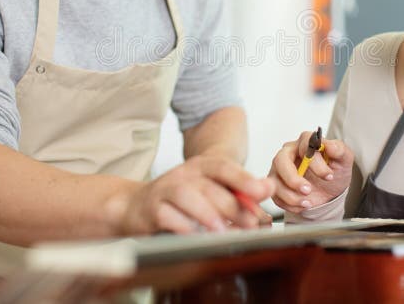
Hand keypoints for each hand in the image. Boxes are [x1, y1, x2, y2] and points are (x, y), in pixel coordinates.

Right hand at [110, 154, 274, 234]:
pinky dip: (183, 226)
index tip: (264, 191)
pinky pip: (167, 216)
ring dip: (207, 213)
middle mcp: (184, 174)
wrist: (136, 205)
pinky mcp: (151, 209)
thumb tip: (267, 190)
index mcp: (202, 166)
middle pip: (210, 185)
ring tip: (222, 230)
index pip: (224, 167)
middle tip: (250, 224)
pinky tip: (196, 236)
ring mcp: (165, 189)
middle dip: (232, 206)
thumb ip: (238, 191)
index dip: (245, 179)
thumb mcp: (210, 190)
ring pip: (187, 195)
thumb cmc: (181, 200)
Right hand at [268, 131, 353, 212]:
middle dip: (293, 178)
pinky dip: (289, 204)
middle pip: (281, 160)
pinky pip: (275, 195)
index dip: (315, 161)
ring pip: (275, 180)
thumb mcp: (344, 161)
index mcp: (305, 142)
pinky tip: (303, 204)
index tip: (328, 176)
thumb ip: (340, 150)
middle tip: (308, 190)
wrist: (330, 192)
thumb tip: (330, 146)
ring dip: (291, 195)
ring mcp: (279, 169)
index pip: (304, 145)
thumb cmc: (334, 172)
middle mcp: (288, 153)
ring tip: (308, 202)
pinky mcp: (275, 184)